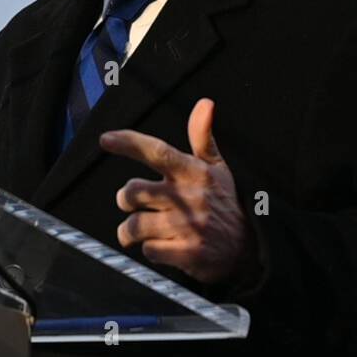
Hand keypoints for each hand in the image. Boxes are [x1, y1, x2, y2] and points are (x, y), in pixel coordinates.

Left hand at [100, 98, 253, 285]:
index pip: (158, 152)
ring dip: (130, 231)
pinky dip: (150, 251)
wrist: (250, 248)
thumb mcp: (218, 167)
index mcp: (194, 172)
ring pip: (135, 225)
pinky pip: (150, 251)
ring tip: (138, 230)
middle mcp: (189, 197)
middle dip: (125, 199)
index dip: (130, 143)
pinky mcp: (188, 253)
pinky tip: (162, 246)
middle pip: (133, 192)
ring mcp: (188, 227)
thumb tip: (205, 103)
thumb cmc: (225, 202)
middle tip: (133, 203)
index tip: (106, 138)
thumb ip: (203, 136)